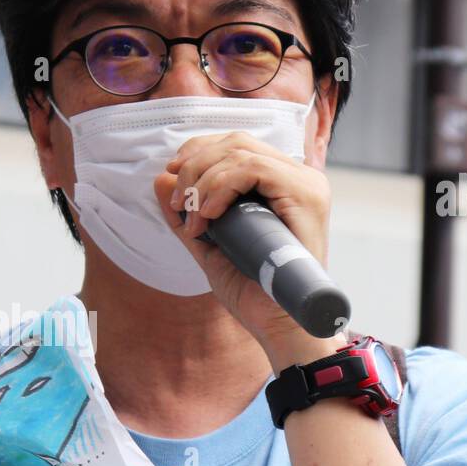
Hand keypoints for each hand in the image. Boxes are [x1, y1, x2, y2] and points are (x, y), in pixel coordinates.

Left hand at [152, 131, 338, 367]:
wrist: (279, 324)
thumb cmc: (252, 291)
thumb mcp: (208, 246)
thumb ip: (186, 214)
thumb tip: (159, 177)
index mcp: (279, 184)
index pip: (235, 145)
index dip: (197, 153)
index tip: (172, 180)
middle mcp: (296, 177)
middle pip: (236, 141)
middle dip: (194, 165)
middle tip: (178, 202)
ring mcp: (305, 184)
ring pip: (241, 151)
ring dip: (203, 182)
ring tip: (193, 219)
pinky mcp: (306, 195)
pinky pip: (254, 170)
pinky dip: (222, 188)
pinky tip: (209, 216)